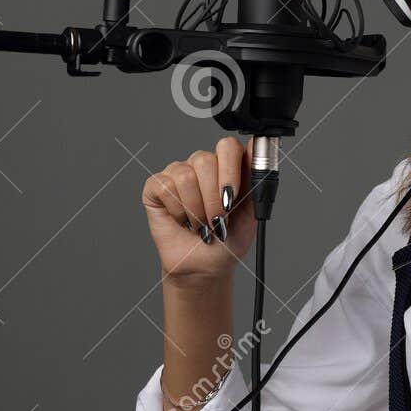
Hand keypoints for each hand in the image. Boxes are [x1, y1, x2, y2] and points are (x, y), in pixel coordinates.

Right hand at [142, 135, 257, 279]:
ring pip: (185, 176)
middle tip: (218, 220)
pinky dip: (179, 211)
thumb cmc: (228, 239)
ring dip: (197, 209)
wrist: (204, 266)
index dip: (230, 169)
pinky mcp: (156, 186)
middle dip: (214, 198)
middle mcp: (201, 165)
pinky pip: (166, 187)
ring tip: (202, 225)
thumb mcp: (250, 212)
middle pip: (205, 161)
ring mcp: (177, 173)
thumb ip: (253, 179)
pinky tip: (183, 221)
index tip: (233, 196)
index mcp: (227, 167)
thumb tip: (255, 144)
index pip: (228, 146)